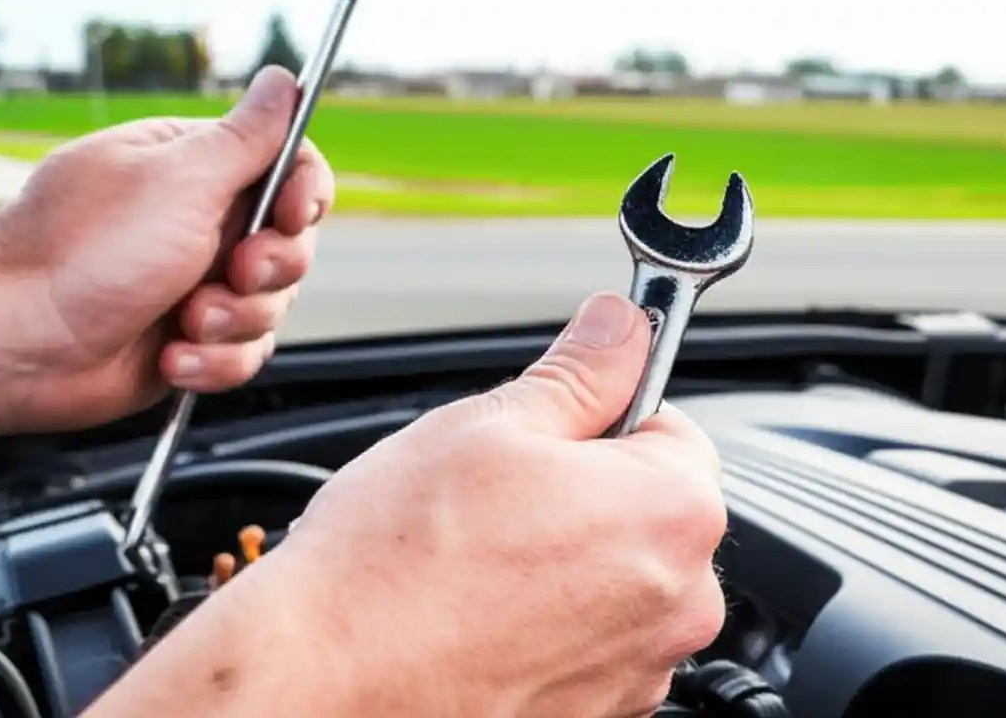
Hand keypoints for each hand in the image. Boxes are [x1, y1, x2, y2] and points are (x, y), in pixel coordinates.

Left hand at [0, 66, 333, 434]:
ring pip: (274, 306)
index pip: (287, 167)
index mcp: (194, 171)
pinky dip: (214, 362)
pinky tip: (172, 355)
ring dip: (235, 321)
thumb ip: (247, 137)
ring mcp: (198, 285)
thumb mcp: (179, 179)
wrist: (22, 346)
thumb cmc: (83, 254)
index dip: (303, 194)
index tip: (292, 215)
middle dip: (272, 268)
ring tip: (186, 321)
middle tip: (235, 272)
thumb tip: (282, 83)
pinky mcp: (195, 340)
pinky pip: (245, 354)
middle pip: (292, 243)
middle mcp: (200, 225)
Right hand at [84, 293, 727, 717]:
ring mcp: (643, 667)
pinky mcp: (601, 715)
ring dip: (572, 563)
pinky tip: (486, 616)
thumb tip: (621, 326)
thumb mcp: (488, 426)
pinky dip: (555, 626)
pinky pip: (596, 642)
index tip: (554, 430)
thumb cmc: (394, 568)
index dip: (604, 418)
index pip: (671, 425)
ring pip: (622, 579)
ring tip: (483, 562)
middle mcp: (681, 600)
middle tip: (501, 497)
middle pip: (652, 510)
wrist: (325, 688)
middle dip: (591, 492)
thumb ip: (580, 372)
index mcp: (674, 511)